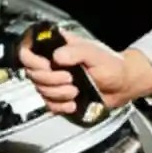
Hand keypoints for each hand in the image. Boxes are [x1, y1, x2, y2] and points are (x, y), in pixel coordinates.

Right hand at [17, 29, 151, 114]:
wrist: (122, 86)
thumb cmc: (112, 66)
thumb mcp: (96, 54)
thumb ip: (78, 52)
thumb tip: (58, 56)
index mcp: (58, 46)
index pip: (29, 47)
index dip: (32, 58)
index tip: (46, 66)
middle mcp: (52, 62)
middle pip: (32, 72)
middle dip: (51, 80)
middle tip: (70, 79)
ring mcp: (54, 80)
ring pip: (40, 89)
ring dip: (58, 93)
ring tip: (75, 91)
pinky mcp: (59, 96)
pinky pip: (48, 104)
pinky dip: (60, 106)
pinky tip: (73, 102)